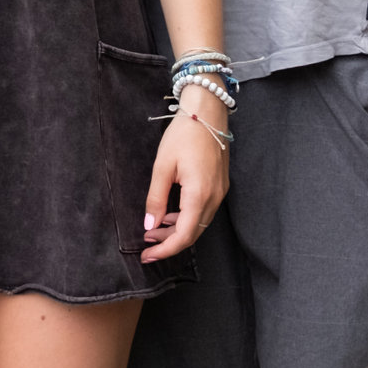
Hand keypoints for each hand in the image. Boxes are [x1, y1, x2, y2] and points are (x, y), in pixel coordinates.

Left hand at [141, 107, 227, 261]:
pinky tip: (171, 214)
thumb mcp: (162, 166)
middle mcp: (214, 197)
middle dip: (169, 243)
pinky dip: (187, 218)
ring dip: (178, 230)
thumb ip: (156, 198)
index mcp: (199, 194)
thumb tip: (150, 224)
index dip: (166, 250)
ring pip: (199, 223)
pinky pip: (204, 211)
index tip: (147, 256)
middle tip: (147, 246)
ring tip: (154, 230)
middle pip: (193, 233)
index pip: (184, 235)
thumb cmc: (184, 134)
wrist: (207, 111)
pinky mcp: (220, 185)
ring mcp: (220, 192)